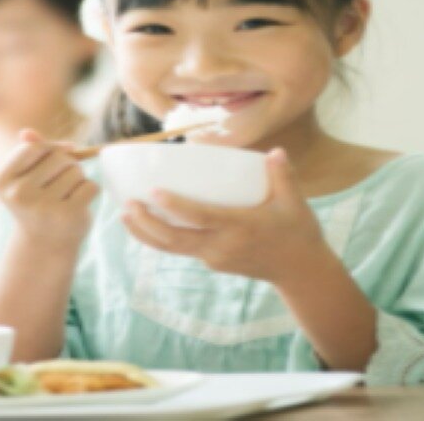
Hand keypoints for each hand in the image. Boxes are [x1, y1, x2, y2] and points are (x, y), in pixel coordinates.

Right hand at [0, 129, 98, 248]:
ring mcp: (43, 207)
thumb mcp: (26, 176)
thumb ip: (28, 151)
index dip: (51, 148)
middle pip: (59, 157)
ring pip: (76, 171)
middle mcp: (18, 194)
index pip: (33, 148)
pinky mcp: (68, 215)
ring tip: (66, 195)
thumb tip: (26, 132)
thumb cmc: (37, 202)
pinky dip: (90, 191)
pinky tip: (78, 204)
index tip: (58, 156)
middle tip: (60, 183)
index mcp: (2, 181)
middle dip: (67, 164)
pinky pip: (90, 186)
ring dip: (78, 179)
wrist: (45, 244)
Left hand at [121, 148, 325, 283]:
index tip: (153, 193)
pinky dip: (160, 239)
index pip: (201, 218)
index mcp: (239, 228)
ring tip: (124, 214)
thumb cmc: (297, 232)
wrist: (300, 272)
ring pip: (172, 248)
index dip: (176, 207)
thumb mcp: (294, 203)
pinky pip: (180, 250)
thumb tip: (276, 151)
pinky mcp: (212, 261)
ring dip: (146, 234)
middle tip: (126, 204)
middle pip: (175, 239)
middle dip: (147, 224)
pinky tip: (145, 224)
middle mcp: (221, 246)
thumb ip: (283, 175)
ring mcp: (214, 257)